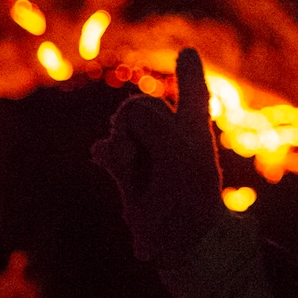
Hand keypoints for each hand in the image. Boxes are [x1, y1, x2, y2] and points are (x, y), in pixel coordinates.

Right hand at [90, 47, 224, 262]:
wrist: (180, 242)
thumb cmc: (189, 197)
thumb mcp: (179, 153)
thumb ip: (149, 122)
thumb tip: (114, 130)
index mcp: (194, 129)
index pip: (193, 94)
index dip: (188, 73)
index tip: (187, 54)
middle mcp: (172, 136)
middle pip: (140, 106)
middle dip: (136, 124)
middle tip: (149, 158)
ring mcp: (146, 153)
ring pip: (121, 126)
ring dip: (123, 145)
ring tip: (136, 174)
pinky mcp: (127, 172)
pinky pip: (108, 149)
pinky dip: (108, 152)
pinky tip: (102, 157)